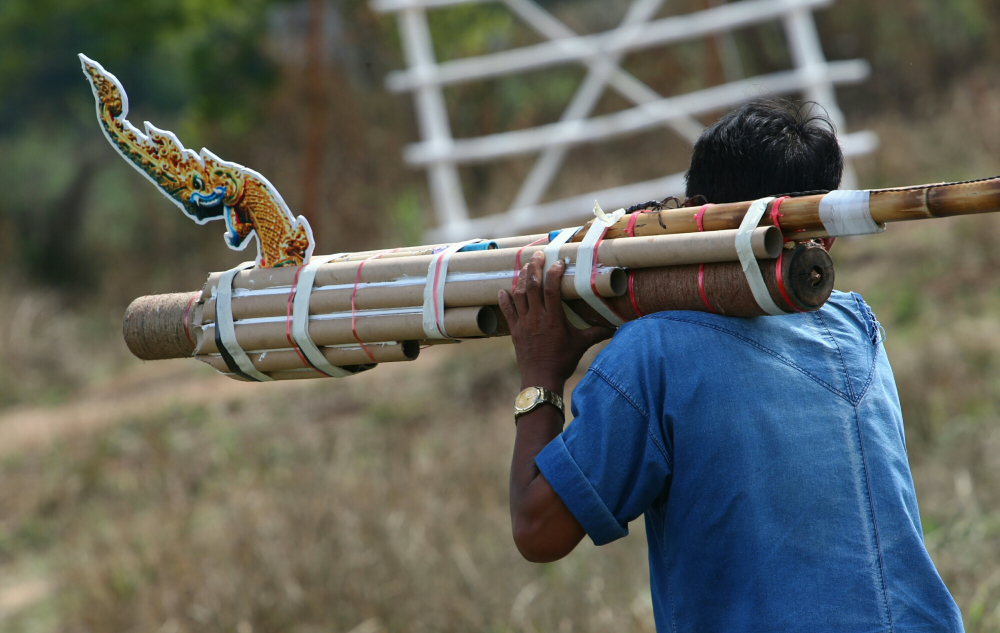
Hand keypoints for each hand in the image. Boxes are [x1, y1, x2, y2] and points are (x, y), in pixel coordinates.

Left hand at [498, 252, 614, 392]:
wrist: (540, 379)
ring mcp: (523, 323)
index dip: (554, 273)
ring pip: (518, 295)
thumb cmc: (562, 362)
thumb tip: (616, 327)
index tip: (558, 263)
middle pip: (532, 286)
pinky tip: (502, 290)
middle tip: (537, 256)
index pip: (552, 289)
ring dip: (521, 279)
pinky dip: (504, 300)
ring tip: (525, 267)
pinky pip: (507, 311)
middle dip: (534, 268)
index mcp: (554, 319)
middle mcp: (537, 317)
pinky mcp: (514, 331)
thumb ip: (597, 333)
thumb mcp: (581, 345)